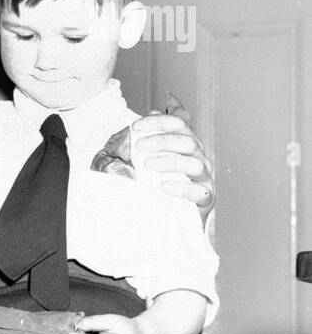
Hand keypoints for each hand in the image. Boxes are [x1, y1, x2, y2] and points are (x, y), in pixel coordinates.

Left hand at [130, 102, 213, 218]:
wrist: (149, 222)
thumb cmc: (139, 185)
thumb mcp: (130, 160)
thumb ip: (139, 137)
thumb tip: (152, 111)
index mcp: (182, 145)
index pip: (179, 123)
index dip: (159, 121)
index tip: (135, 127)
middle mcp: (196, 158)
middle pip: (188, 140)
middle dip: (162, 140)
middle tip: (139, 147)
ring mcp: (202, 179)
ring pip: (195, 162)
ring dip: (170, 161)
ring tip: (147, 165)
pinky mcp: (204, 201)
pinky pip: (200, 192)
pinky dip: (182, 188)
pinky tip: (163, 186)